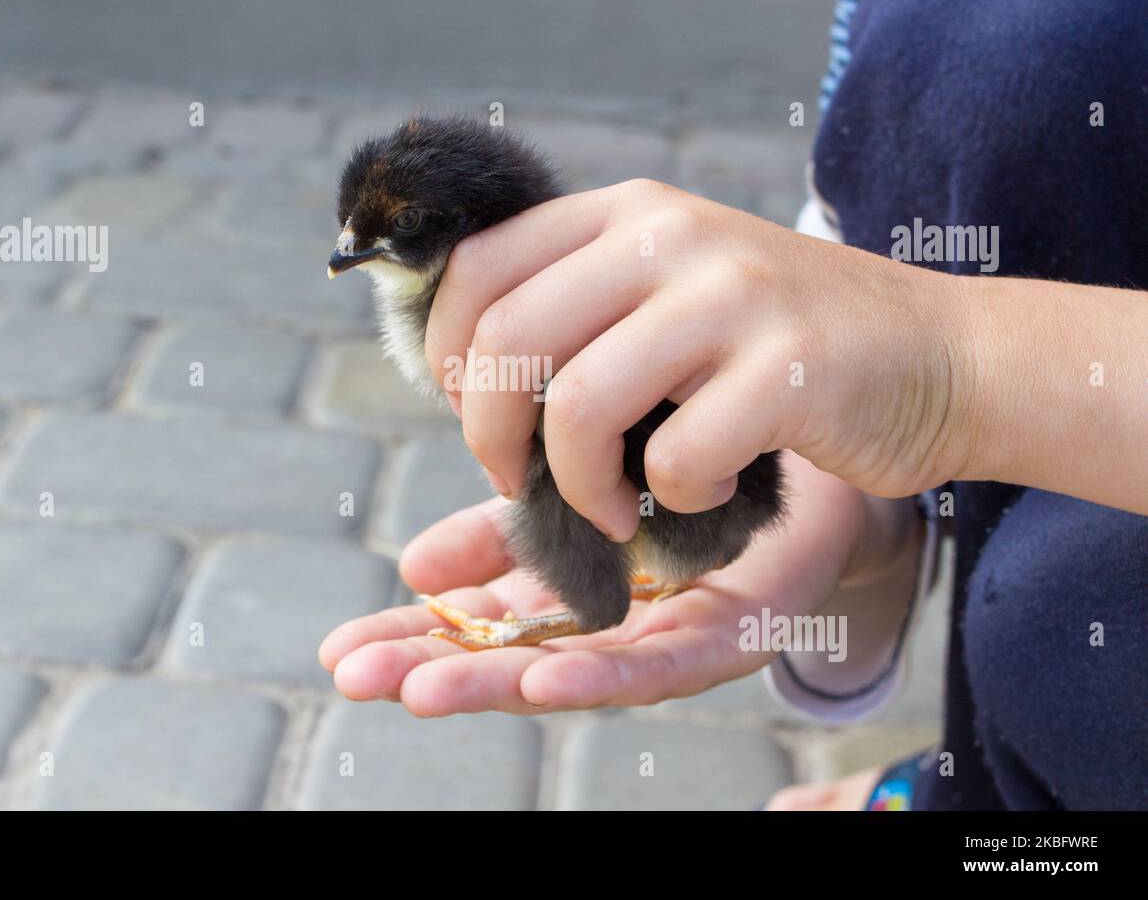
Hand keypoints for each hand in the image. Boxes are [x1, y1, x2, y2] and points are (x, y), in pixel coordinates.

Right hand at [319, 452, 920, 714]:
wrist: (813, 460)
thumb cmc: (689, 474)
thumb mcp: (578, 490)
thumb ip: (504, 537)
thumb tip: (414, 568)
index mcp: (572, 589)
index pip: (478, 621)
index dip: (410, 635)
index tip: (338, 648)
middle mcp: (615, 623)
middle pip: (513, 656)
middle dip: (434, 669)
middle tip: (356, 678)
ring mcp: (671, 632)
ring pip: (575, 668)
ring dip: (496, 684)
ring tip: (422, 692)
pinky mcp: (737, 631)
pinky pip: (667, 657)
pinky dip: (604, 674)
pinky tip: (546, 680)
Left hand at [425, 179, 971, 539]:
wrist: (940, 354)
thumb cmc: (779, 347)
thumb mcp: (672, 291)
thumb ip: (577, 307)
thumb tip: (458, 376)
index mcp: (628, 213)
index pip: (477, 268)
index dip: (445, 355)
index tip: (468, 409)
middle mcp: (672, 235)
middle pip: (507, 338)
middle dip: (487, 436)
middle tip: (519, 484)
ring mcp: (733, 295)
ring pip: (576, 405)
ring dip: (575, 486)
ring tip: (609, 510)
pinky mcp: (789, 368)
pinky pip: (673, 458)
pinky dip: (673, 498)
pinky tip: (705, 488)